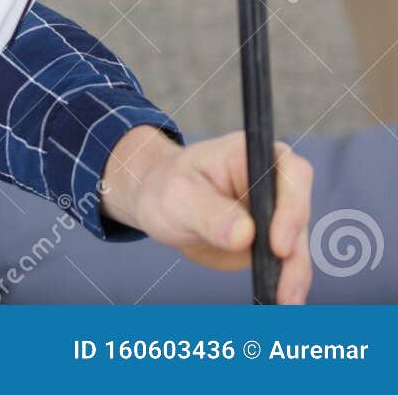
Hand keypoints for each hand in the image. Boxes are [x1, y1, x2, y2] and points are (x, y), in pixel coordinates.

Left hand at [102, 126, 314, 303]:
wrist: (158, 204)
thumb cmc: (165, 187)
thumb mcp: (177, 197)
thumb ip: (208, 213)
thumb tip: (245, 235)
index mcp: (250, 155)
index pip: (291, 173)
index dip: (292, 208)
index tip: (277, 244)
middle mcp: (272, 181)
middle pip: (300, 214)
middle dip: (295, 253)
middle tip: (286, 289)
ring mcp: (275, 212)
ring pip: (297, 244)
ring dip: (294, 276)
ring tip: (286, 303)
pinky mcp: (272, 240)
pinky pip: (286, 263)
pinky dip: (285, 283)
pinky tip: (280, 302)